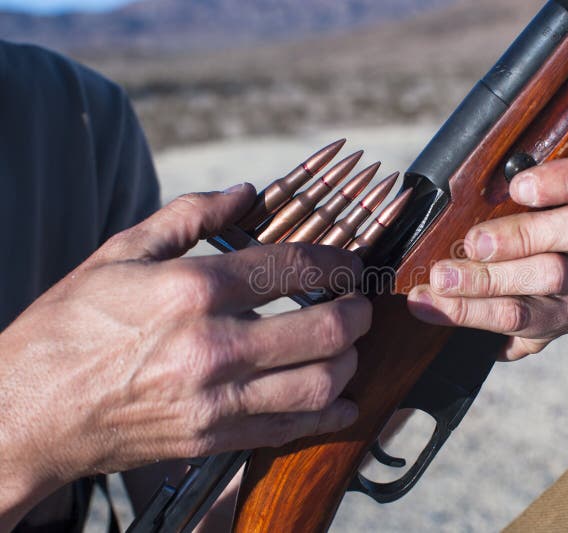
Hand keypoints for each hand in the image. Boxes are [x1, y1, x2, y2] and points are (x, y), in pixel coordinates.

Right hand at [0, 184, 369, 527]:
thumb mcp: (121, 253)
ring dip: (349, 361)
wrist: (28, 412)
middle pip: (326, 329)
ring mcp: (217, 400)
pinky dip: (329, 414)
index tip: (350, 263)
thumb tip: (246, 193)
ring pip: (321, 383)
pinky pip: (292, 428)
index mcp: (192, 290)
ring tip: (346, 345)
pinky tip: (341, 400)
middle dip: (358, 311)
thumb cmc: (69, 327)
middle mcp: (213, 347)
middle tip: (358, 303)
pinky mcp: (215, 439)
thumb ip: (190, 216)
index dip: (340, 262)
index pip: (296, 267)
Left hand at [407, 147, 567, 359]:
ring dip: (488, 278)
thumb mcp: (498, 204)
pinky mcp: (565, 322)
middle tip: (473, 242)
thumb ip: (492, 193)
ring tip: (442, 278)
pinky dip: (471, 310)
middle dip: (523, 233)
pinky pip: (522, 317)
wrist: (493, 293)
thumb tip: (447, 192)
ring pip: (553, 275)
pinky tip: (434, 305)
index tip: (518, 186)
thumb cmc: (496, 230)